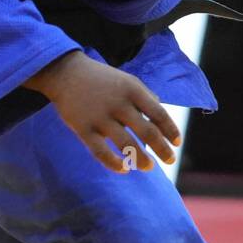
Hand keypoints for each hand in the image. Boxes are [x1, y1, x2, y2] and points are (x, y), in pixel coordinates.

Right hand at [27, 51, 181, 172]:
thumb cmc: (102, 79)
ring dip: (141, 159)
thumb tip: (162, 119)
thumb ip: (145, 97)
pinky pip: (100, 152)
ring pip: (126, 144)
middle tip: (170, 160)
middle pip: (147, 131)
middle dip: (162, 149)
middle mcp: (118, 103)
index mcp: (132, 89)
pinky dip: (114, 164)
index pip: (158, 113)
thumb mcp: (127, 80)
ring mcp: (100, 116)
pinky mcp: (83, 128)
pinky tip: (124, 169)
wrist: (66, 73)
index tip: (177, 143)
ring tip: (148, 167)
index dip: (170, 130)